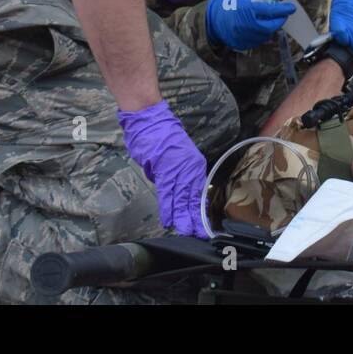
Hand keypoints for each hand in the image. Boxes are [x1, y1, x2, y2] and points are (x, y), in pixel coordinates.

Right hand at [118, 99, 208, 237]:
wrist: (149, 119)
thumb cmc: (158, 136)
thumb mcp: (172, 158)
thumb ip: (173, 175)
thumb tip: (170, 190)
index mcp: (193, 165)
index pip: (197, 193)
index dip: (198, 210)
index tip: (202, 225)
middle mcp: (189, 168)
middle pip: (191, 198)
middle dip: (194, 218)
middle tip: (198, 234)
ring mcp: (178, 168)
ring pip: (180, 197)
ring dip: (181, 216)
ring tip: (185, 231)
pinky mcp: (165, 169)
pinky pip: (168, 192)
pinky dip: (168, 207)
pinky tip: (169, 219)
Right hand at [204, 0, 294, 49]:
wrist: (214, 20)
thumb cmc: (231, 6)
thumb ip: (262, 3)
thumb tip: (278, 6)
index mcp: (247, 9)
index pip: (270, 11)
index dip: (283, 10)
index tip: (291, 8)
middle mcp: (245, 24)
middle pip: (270, 26)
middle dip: (278, 21)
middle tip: (282, 16)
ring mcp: (243, 36)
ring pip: (265, 35)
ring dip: (269, 28)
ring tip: (267, 21)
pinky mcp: (242, 44)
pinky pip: (257, 41)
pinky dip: (261, 35)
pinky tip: (257, 29)